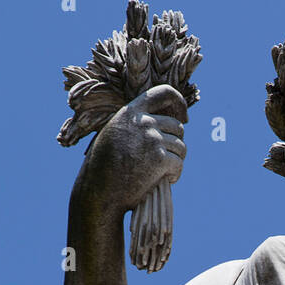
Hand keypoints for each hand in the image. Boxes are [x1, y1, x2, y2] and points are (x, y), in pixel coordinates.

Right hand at [81, 84, 187, 213]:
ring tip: (162, 172)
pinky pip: (179, 164)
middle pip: (177, 127)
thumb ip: (135, 124)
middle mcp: (144, 122)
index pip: (164, 93)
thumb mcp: (114, 134)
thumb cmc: (105, 167)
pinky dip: (175, 174)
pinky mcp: (160, 159)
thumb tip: (161, 122)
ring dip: (175, 161)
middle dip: (175, 144)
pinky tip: (164, 180)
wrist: (100, 191)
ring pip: (181, 147)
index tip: (184, 116)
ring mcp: (153, 139)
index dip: (179, 102)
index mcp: (131, 112)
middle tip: (165, 160)